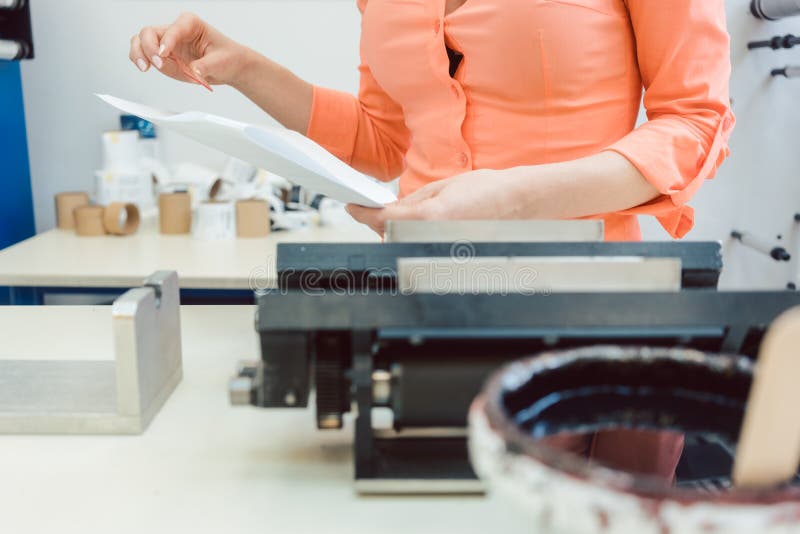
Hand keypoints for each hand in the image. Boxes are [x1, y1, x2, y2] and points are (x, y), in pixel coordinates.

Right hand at [129, 12, 251, 86]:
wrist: (229, 66)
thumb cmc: (227, 57)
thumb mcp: (220, 62)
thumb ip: (205, 66)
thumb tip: (194, 71)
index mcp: (190, 24)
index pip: (172, 30)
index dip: (166, 43)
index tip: (163, 56)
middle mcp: (176, 30)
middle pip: (149, 32)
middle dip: (148, 48)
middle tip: (157, 64)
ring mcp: (167, 43)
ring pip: (141, 41)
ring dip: (138, 53)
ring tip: (145, 67)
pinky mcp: (164, 56)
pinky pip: (144, 54)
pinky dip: (140, 59)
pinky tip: (145, 67)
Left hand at [346, 169, 522, 234]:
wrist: (519, 203)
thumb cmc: (487, 191)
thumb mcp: (442, 187)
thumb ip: (412, 201)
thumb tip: (390, 208)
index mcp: (428, 216)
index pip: (382, 219)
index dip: (362, 212)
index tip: (352, 206)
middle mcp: (432, 237)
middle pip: (389, 235)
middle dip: (381, 222)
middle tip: (376, 207)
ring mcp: (441, 250)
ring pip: (404, 246)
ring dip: (398, 233)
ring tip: (406, 218)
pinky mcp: (450, 257)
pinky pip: (422, 250)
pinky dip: (415, 240)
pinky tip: (422, 229)